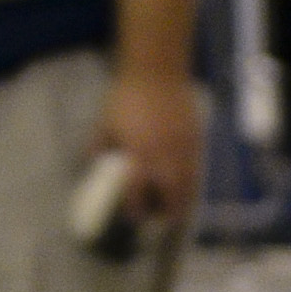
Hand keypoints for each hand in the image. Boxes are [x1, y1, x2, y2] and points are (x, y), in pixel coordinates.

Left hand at [95, 63, 209, 236]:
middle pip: (172, 196)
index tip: (132, 217)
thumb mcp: (104, 123)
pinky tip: (185, 185)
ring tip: (175, 209)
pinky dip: (192, 181)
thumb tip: (93, 166)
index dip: (135, 209)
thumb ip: (98, 147)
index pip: (138, 192)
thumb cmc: (126, 97)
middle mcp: (164, 156)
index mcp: (139, 154)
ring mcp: (184, 148)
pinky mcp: (197, 139)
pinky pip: (198, 168)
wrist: (156, 72)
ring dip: (183, 201)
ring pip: (190, 185)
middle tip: (160, 219)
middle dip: (167, 212)